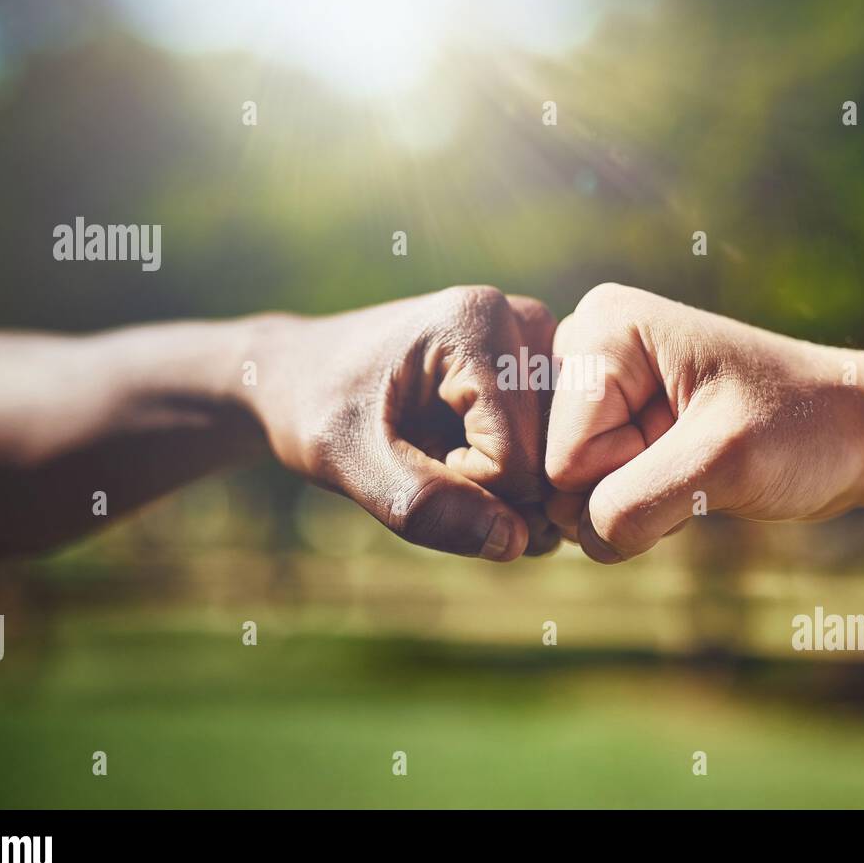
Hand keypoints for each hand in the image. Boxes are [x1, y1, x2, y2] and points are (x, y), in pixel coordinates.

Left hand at [241, 286, 559, 559]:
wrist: (303, 373)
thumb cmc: (315, 407)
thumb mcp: (344, 459)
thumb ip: (422, 503)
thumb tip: (515, 542)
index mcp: (477, 322)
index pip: (517, 457)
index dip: (465, 488)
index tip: (410, 459)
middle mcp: (523, 320)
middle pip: (549, 457)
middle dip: (494, 492)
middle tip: (426, 465)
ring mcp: (541, 342)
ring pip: (561, 459)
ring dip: (508, 488)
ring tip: (443, 459)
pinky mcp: (544, 368)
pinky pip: (558, 451)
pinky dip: (517, 477)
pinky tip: (466, 455)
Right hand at [544, 283, 863, 562]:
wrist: (857, 437)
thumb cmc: (805, 428)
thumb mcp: (723, 462)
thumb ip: (635, 503)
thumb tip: (585, 540)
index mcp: (606, 326)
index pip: (565, 453)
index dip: (630, 472)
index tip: (697, 442)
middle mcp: (590, 350)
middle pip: (560, 472)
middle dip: (626, 490)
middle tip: (697, 461)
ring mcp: (601, 393)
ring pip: (576, 494)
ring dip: (638, 504)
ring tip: (697, 468)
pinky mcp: (617, 429)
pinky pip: (596, 500)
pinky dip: (645, 510)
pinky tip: (691, 479)